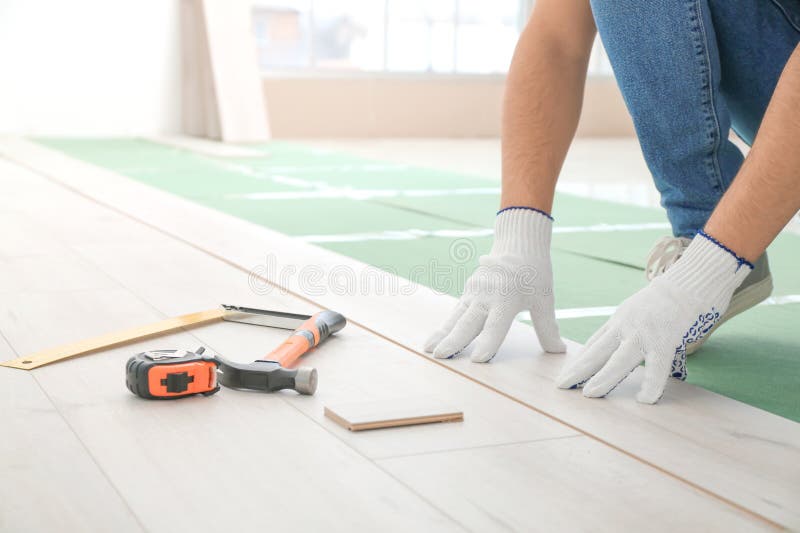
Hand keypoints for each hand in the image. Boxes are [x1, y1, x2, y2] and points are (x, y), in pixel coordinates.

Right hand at [424, 207, 565, 361]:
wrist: (518, 245)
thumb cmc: (534, 273)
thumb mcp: (544, 300)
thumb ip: (548, 328)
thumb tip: (559, 351)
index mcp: (507, 298)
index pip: (496, 325)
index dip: (489, 343)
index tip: (478, 359)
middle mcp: (487, 296)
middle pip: (468, 323)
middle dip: (454, 341)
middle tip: (441, 356)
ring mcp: (474, 293)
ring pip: (456, 318)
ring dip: (442, 334)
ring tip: (428, 350)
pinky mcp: (468, 292)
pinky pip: (455, 313)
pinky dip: (444, 327)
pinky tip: (433, 340)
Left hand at [556, 232, 751, 403]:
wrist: (691, 280)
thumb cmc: (669, 299)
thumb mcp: (638, 311)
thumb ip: (628, 328)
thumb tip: (620, 348)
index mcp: (619, 319)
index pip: (594, 343)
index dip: (579, 360)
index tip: (566, 375)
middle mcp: (626, 325)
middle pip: (597, 351)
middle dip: (578, 370)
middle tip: (560, 386)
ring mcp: (644, 332)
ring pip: (619, 360)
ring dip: (602, 378)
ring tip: (588, 395)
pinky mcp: (666, 338)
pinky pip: (657, 366)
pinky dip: (650, 384)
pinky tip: (644, 400)